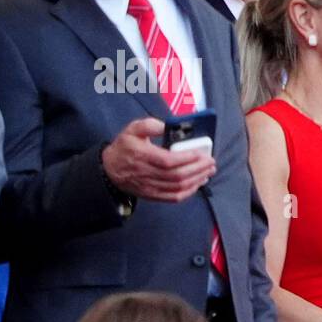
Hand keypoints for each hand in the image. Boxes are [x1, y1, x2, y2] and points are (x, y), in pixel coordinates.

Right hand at [102, 118, 216, 202]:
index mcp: (142, 156)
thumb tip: (167, 125)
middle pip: (177, 175)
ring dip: (197, 180)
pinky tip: (198, 183)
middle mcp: (146, 173)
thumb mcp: (132, 130)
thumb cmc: (124, 147)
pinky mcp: (153, 195)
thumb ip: (149, 125)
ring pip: (178, 187)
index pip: (168, 160)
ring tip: (208, 171)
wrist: (110, 169)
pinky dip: (189, 192)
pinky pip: (174, 197)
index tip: (202, 153)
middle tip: (211, 162)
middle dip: (198, 169)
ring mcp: (150, 186)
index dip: (187, 158)